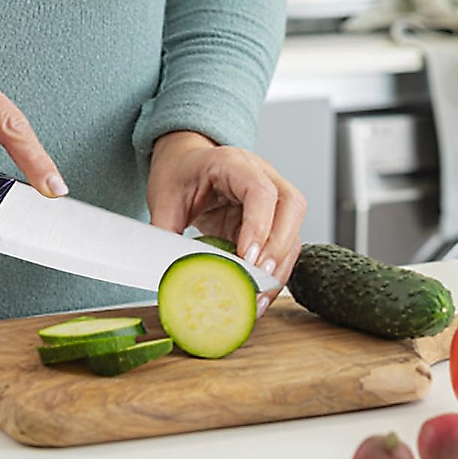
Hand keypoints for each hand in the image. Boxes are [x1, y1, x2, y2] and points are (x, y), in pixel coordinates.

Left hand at [146, 131, 306, 312]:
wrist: (184, 161)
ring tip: (258, 297)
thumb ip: (165, 232)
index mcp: (231, 163)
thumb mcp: (163, 199)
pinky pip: (283, 246)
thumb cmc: (178, 172)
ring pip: (294, 229)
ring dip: (280, 266)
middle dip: (279, 247)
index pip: (260, 190)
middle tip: (259, 278)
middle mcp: (260, 175)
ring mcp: (271, 196)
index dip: (259, 225)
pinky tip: (259, 292)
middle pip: (292, 206)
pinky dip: (275, 271)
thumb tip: (167, 269)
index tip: (247, 257)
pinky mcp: (270, 220)